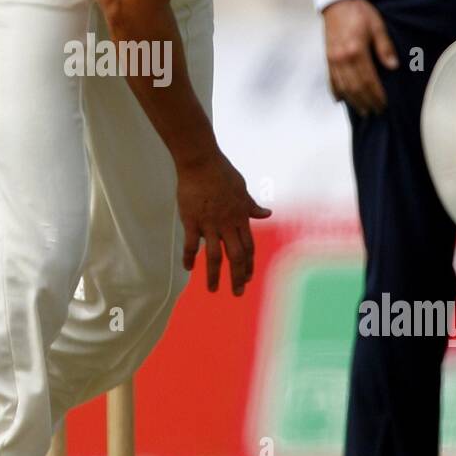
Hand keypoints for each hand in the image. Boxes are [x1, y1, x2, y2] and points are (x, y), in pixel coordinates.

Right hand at [177, 151, 270, 296]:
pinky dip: (189, 257)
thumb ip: (251, 206)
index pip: (248, 247)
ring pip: (214, 256)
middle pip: (235, 256)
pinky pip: (190, 244)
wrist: (201, 162)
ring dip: (214, 275)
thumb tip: (267, 213)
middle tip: (238, 293)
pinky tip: (188, 268)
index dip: (248, 265)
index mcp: (240, 218)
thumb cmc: (222, 172)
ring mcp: (209, 224)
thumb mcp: (242, 190)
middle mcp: (227, 224)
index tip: (247, 278)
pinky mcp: (191, 220)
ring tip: (213, 289)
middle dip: (237, 277)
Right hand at [322, 0, 398, 115]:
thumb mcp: (377, 25)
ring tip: (363, 110)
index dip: (376, 95)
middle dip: (366, 102)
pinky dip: (335, 91)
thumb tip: (393, 66)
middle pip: (355, 87)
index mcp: (356, 50)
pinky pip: (331, 79)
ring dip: (353, 100)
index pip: (368, 80)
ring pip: (343, 86)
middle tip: (375, 112)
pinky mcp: (327, 58)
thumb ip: (384, 46)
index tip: (384, 105)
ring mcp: (332, 59)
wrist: (337, 1)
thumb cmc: (360, 12)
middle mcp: (342, 58)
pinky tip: (341, 100)